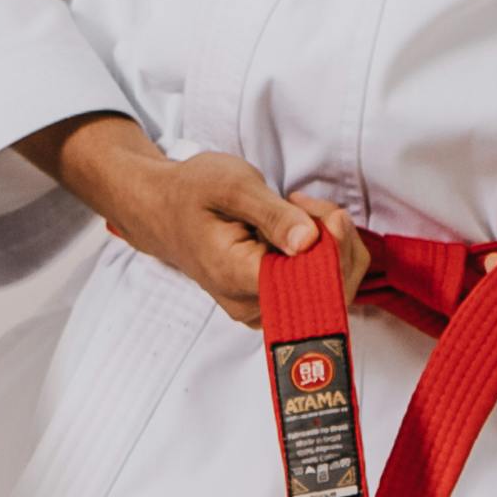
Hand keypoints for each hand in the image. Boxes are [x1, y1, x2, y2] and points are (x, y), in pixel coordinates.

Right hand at [33, 112, 354, 330]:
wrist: (161, 208)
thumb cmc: (190, 194)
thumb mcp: (232, 186)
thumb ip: (273, 214)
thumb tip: (309, 242)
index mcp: (237, 277)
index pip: (311, 281)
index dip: (330, 245)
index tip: (313, 209)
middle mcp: (250, 305)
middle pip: (329, 290)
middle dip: (334, 241)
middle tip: (302, 203)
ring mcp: (261, 309)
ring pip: (331, 289)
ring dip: (331, 245)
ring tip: (296, 211)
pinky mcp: (270, 303)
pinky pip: (318, 288)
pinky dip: (323, 254)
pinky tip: (300, 230)